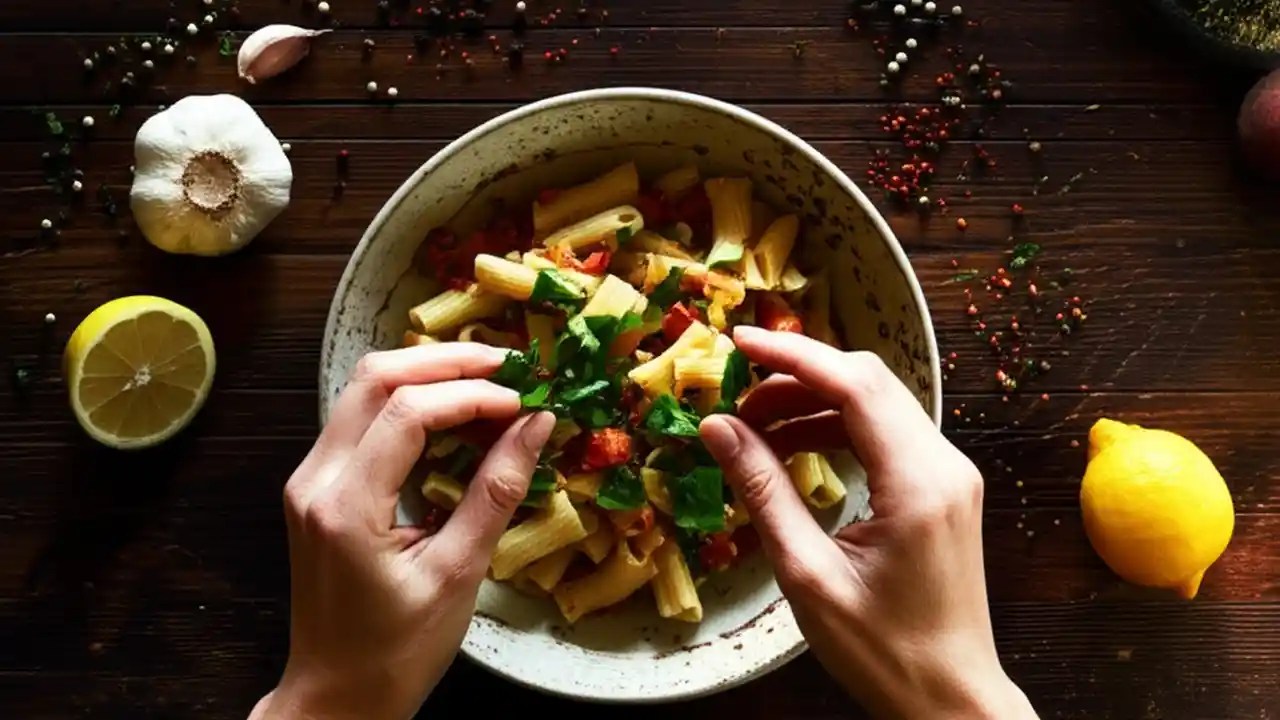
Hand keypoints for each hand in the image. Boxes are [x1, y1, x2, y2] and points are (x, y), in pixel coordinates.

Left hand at [250, 343, 554, 719]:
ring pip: (363, 390)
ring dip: (427, 376)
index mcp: (344, 506)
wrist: (336, 698)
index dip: (473, 395)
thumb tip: (537, 425)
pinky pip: (361, 420)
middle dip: (446, 362)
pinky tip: (455, 415)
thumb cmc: (397, 651)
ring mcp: (309, 480)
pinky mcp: (318, 487)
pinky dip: (410, 404)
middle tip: (509, 365)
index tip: (525, 402)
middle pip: (374, 377)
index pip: (408, 412)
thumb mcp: (458, 575)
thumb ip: (496, 493)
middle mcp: (315, 479)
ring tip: (489, 382)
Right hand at [699, 327, 1037, 719]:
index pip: (855, 386)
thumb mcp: (808, 575)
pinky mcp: (942, 489)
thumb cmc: (882, 650)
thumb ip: (764, 492)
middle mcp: (944, 465)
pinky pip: (886, 435)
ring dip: (814, 403)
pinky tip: (793, 448)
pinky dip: (837, 429)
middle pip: (869, 383)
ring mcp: (949, 475)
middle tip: (737, 394)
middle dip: (798, 377)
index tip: (737, 342)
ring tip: (754, 427)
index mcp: (919, 482)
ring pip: (877, 405)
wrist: (950, 699)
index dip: (793, 356)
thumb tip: (718, 427)